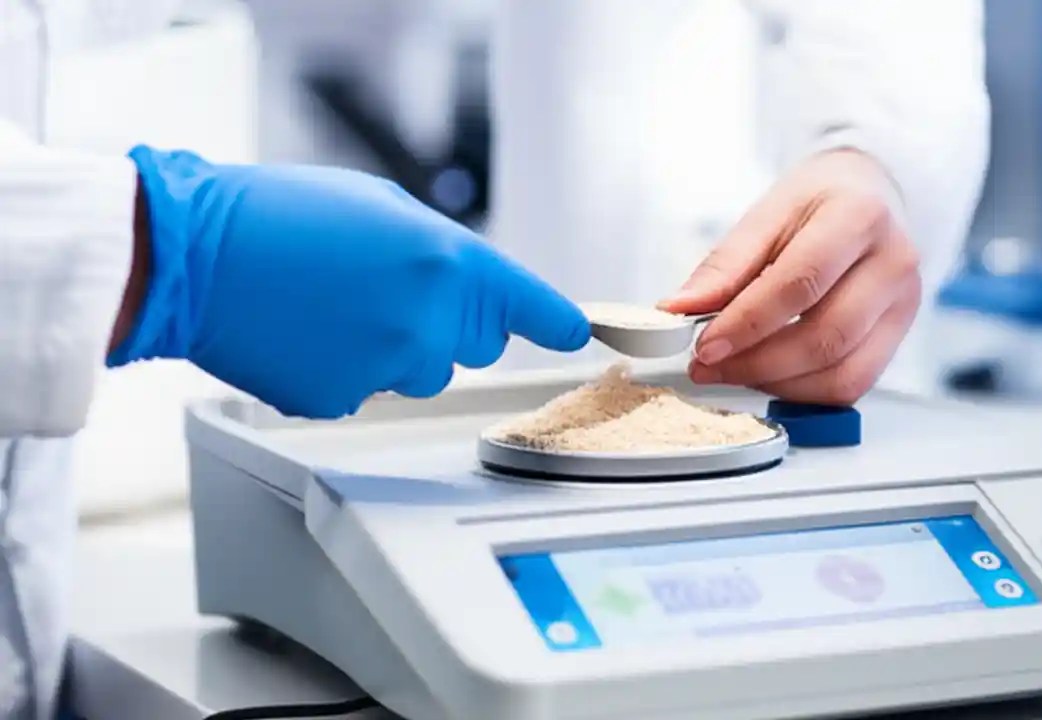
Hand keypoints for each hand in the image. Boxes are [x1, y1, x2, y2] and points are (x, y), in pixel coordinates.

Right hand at [111, 146, 587, 417]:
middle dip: (448, 322)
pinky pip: (366, 391)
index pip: (532, 309)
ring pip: (421, 372)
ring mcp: (387, 368)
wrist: (194, 254)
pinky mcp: (344, 401)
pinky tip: (308, 334)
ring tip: (334, 307)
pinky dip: (346, 370)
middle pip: (475, 345)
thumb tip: (468, 286)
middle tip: (385, 289)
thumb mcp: (383, 206)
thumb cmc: (282, 215)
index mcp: (449, 263)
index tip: (574, 332)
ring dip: (396, 348)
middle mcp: (430, 322)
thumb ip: (440, 252)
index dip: (555, 323)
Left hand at [660, 150, 920, 404]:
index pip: (801, 283)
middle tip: (707, 365)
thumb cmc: (816, 203)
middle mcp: (893, 262)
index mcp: (860, 215)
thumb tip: (679, 309)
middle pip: (825, 336)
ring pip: (842, 372)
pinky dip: (804, 392)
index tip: (704, 345)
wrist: (867, 194)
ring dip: (777, 383)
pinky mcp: (899, 335)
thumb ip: (724, 266)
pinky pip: (852, 384)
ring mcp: (904, 304)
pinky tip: (769, 376)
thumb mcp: (766, 215)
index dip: (748, 322)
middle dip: (757, 362)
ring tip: (733, 370)